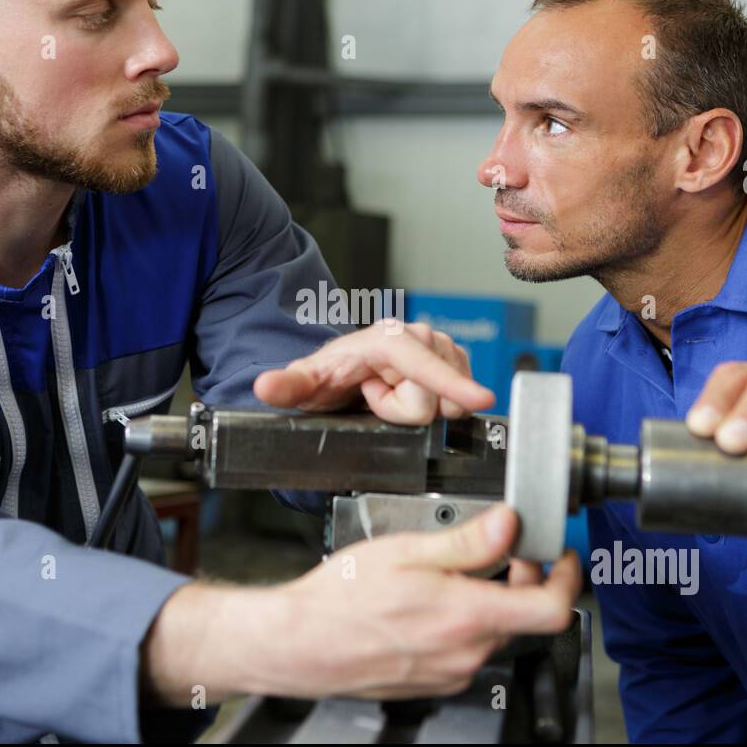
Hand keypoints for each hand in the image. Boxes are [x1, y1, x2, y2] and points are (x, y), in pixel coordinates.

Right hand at [141, 506, 579, 703]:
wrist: (299, 643)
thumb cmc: (340, 599)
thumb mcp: (407, 551)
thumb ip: (468, 541)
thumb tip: (509, 523)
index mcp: (467, 617)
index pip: (551, 608)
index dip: (566, 578)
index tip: (558, 556)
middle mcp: (466, 653)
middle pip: (522, 617)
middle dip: (519, 580)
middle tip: (500, 551)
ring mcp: (451, 672)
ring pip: (492, 632)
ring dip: (486, 600)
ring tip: (449, 574)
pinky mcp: (434, 682)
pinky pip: (465, 650)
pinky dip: (462, 624)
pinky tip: (427, 604)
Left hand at [254, 320, 494, 423]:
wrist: (349, 369)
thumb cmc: (333, 376)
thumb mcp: (307, 384)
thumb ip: (288, 386)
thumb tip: (266, 386)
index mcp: (388, 338)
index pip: (423, 366)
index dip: (451, 385)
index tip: (481, 400)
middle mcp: (420, 335)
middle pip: (434, 396)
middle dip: (404, 410)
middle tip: (375, 397)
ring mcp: (441, 347)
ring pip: (449, 400)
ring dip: (419, 407)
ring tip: (391, 395)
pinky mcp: (454, 359)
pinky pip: (459, 397)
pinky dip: (436, 402)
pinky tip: (410, 393)